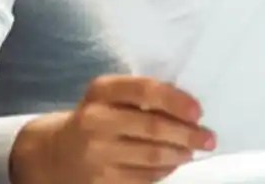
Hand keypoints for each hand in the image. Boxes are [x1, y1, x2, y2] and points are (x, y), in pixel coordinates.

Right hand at [10, 75, 215, 183]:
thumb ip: (144, 95)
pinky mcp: (101, 181)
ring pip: (152, 155)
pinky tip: (172, 164)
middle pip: (153, 127)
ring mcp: (97, 154)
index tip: (199, 112)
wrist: (55, 154)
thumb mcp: (111, 96)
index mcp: (101, 91)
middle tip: (209, 138)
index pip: (146, 90)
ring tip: (192, 151)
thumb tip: (191, 111)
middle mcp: (95, 121)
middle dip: (188, 134)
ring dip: (180, 154)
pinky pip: (143, 177)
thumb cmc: (97, 117)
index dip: (176, 101)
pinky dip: (164, 171)